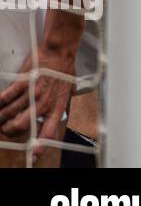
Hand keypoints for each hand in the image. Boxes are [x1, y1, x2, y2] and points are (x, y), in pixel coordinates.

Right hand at [0, 40, 76, 159]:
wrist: (60, 51)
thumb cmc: (65, 69)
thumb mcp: (68, 90)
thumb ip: (61, 104)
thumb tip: (59, 113)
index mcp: (56, 106)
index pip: (48, 130)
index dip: (40, 145)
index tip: (33, 153)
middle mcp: (44, 102)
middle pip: (21, 125)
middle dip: (10, 129)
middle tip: (5, 128)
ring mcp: (32, 92)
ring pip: (10, 112)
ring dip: (1, 117)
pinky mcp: (23, 82)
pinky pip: (6, 97)